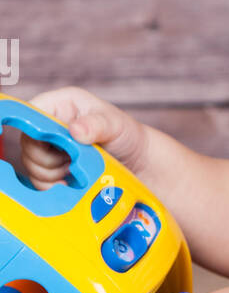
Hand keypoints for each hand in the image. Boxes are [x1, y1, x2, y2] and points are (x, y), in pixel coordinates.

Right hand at [19, 86, 148, 190]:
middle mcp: (50, 126)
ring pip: (32, 166)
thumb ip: (95, 125)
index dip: (35, 131)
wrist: (138, 163)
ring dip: (54, 175)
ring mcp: (49, 149)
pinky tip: (72, 184)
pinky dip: (55, 187)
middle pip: (27, 145)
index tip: (54, 146)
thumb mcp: (115, 125)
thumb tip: (75, 130)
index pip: (29, 113)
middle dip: (48, 159)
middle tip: (74, 161)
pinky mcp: (53, 170)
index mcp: (61, 105)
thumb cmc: (126, 135)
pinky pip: (40, 182)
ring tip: (77, 170)